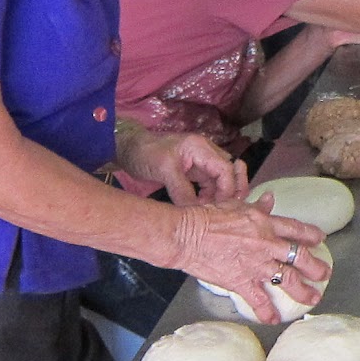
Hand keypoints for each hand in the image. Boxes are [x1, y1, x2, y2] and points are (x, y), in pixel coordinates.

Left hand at [118, 127, 245, 204]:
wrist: (128, 150)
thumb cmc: (145, 154)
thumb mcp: (164, 171)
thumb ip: (182, 190)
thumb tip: (196, 212)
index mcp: (201, 148)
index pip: (225, 168)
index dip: (228, 188)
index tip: (221, 206)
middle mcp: (205, 153)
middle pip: (229, 173)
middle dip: (231, 190)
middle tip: (227, 209)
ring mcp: (200, 163)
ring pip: (220, 180)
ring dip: (219, 195)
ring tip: (211, 210)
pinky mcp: (193, 172)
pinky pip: (209, 184)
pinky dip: (209, 196)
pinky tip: (202, 206)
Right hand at [170, 198, 327, 323]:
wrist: (186, 235)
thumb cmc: (205, 217)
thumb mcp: (235, 204)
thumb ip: (256, 206)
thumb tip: (270, 199)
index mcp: (265, 223)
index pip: (296, 229)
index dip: (311, 235)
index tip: (320, 240)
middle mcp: (266, 244)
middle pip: (300, 257)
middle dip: (316, 268)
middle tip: (324, 274)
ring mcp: (256, 264)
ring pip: (287, 279)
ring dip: (303, 291)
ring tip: (313, 298)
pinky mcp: (241, 281)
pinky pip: (259, 300)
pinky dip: (267, 311)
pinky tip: (274, 319)